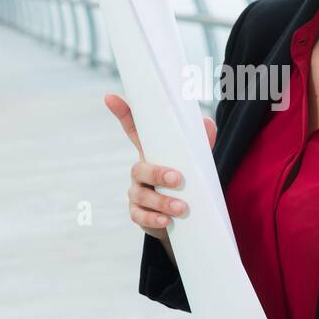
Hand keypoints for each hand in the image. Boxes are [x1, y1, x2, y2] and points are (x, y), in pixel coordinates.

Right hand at [104, 92, 215, 240]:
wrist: (186, 219)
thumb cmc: (189, 182)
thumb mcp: (197, 162)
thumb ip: (202, 144)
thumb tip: (208, 123)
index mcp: (152, 153)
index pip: (134, 130)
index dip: (122, 113)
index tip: (110, 97)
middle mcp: (139, 172)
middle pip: (139, 168)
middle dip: (157, 173)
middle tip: (178, 178)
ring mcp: (137, 193)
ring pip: (141, 195)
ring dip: (162, 201)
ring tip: (182, 208)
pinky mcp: (139, 215)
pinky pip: (141, 216)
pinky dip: (154, 219)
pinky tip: (167, 221)